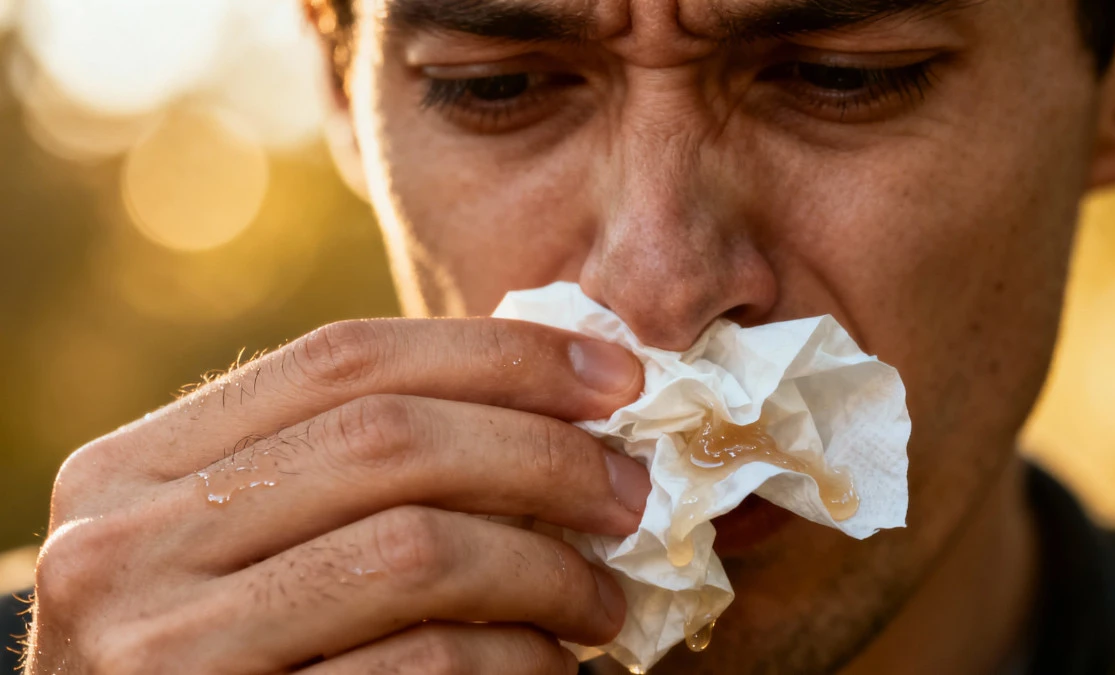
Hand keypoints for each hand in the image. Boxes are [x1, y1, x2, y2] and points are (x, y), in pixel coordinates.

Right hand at [25, 319, 648, 673]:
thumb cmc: (223, 654)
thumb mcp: (243, 540)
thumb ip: (345, 475)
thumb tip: (543, 404)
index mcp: (139, 466)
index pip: (342, 359)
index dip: (496, 355)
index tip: (612, 379)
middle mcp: (127, 542)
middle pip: (389, 441)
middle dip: (544, 456)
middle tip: (632, 493)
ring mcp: (165, 646)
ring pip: (416, 550)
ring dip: (547, 568)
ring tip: (603, 596)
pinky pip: (421, 665)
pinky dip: (514, 658)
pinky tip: (550, 663)